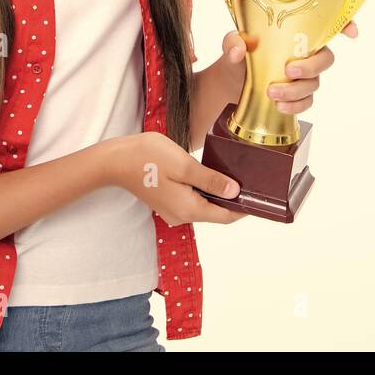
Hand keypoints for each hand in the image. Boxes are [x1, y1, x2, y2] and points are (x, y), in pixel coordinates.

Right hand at [106, 131, 248, 226]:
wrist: (115, 161)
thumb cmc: (148, 158)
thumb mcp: (185, 165)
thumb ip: (211, 180)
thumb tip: (235, 192)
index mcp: (190, 209)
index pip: (226, 216)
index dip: (244, 208)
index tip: (259, 197)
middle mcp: (182, 216)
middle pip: (216, 212)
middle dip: (232, 199)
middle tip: (247, 179)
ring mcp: (172, 211)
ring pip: (204, 205)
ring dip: (217, 193)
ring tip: (229, 173)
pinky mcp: (166, 202)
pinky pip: (191, 200)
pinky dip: (202, 190)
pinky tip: (205, 174)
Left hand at [219, 20, 359, 114]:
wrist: (232, 79)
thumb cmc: (240, 51)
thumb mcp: (232, 43)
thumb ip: (233, 42)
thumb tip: (238, 50)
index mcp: (295, 32)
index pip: (328, 25)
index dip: (346, 25)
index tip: (351, 33)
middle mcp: (305, 52)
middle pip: (325, 58)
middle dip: (311, 66)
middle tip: (289, 70)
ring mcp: (304, 75)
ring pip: (315, 83)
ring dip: (296, 90)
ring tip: (272, 92)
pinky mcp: (298, 95)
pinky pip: (307, 102)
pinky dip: (296, 106)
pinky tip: (280, 106)